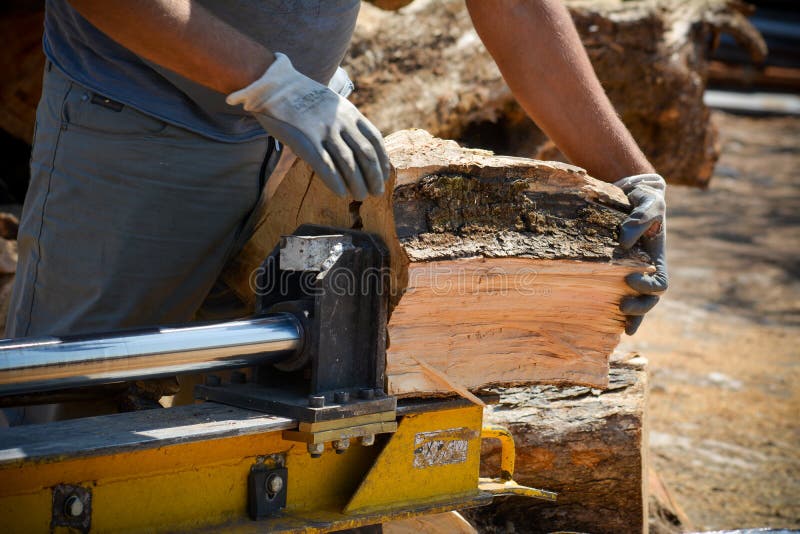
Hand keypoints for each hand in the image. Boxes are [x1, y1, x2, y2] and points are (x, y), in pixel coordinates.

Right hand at [226, 53, 389, 199]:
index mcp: (349, 112)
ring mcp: (324, 131)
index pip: (375, 140)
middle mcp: (341, 122)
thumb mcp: (331, 102)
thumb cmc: (300, 97)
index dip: (382, 160)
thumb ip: (343, 121)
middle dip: (374, 176)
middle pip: (366, 154)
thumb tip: (354, 146)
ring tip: (360, 196)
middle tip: (376, 193)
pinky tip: (341, 194)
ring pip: (349, 164)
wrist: (273, 84)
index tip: (385, 175)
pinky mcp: (306, 141)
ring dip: (358, 183)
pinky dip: (336, 183)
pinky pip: (326, 166)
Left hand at [614, 173, 667, 334]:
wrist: (629, 191)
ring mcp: (628, 270)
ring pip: (632, 301)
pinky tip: (597, 315)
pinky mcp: (611, 268)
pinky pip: (611, 290)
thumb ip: (641, 218)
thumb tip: (624, 243)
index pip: (660, 284)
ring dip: (626, 315)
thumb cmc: (643, 198)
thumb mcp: (648, 202)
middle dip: (638, 309)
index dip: (647, 287)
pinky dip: (607, 305)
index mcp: (656, 258)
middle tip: (621, 306)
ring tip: (613, 322)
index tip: (629, 279)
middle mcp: (643, 269)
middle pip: (648, 300)